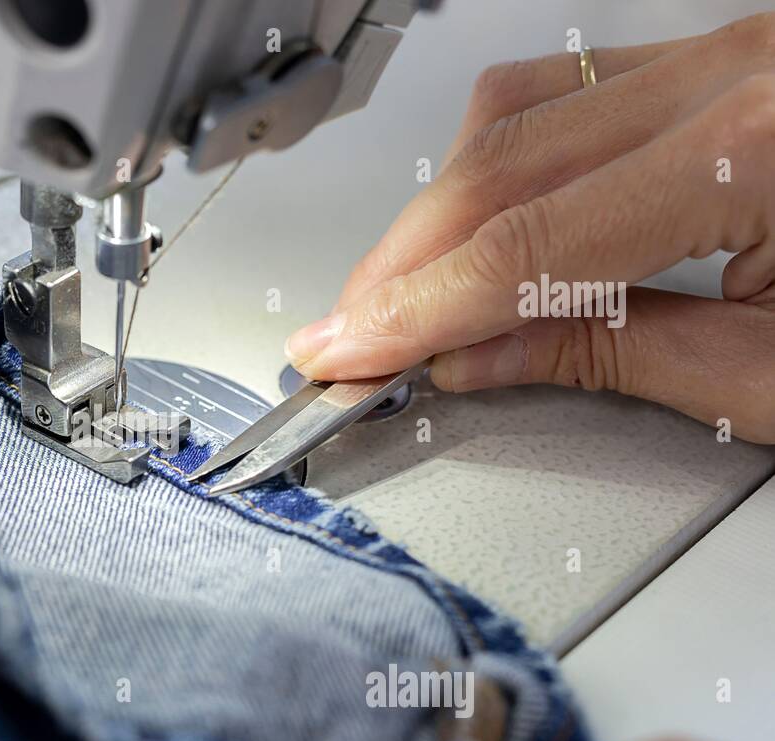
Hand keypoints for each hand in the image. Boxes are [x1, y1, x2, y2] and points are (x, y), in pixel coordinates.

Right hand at [285, 14, 774, 441]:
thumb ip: (609, 356)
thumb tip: (474, 354)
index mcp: (767, 148)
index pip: (531, 237)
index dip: (417, 305)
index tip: (346, 350)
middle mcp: (744, 69)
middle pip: (503, 157)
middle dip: (402, 261)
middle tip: (346, 335)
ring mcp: (730, 48)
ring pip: (520, 108)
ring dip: (437, 209)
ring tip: (398, 296)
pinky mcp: (721, 57)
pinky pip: (566, 90)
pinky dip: (495, 164)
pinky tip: (471, 223)